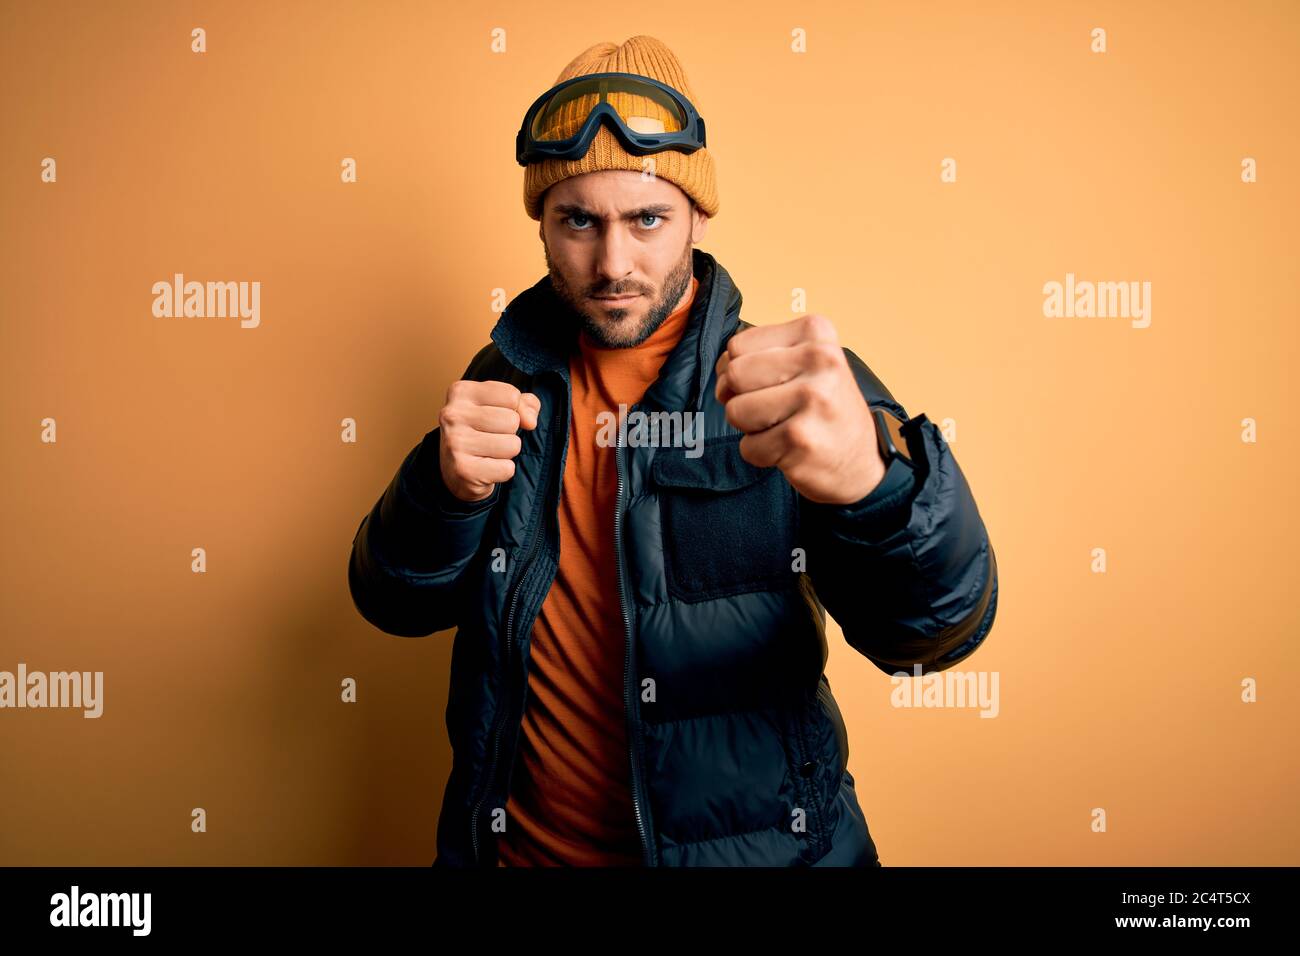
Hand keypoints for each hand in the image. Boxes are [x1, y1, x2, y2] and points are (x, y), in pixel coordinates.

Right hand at [438, 380, 540, 501]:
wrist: (455, 472)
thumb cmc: (481, 433)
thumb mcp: (501, 407)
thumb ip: (524, 403)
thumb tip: (530, 421)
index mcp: (461, 392)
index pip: (511, 395)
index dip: (514, 409)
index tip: (496, 416)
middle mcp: (453, 414)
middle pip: (512, 420)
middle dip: (510, 433)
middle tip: (490, 439)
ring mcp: (455, 442)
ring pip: (512, 444)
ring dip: (507, 453)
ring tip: (488, 453)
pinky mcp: (463, 470)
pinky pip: (507, 468)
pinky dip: (502, 471)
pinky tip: (485, 468)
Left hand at [714, 314, 886, 504]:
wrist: (862, 463)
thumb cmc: (824, 411)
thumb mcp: (806, 364)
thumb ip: (763, 353)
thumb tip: (722, 368)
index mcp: (815, 332)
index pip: (737, 345)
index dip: (739, 370)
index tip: (768, 385)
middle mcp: (819, 359)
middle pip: (734, 374)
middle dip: (741, 399)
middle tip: (773, 410)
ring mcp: (812, 398)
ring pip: (736, 410)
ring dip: (750, 429)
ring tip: (784, 427)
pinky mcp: (800, 438)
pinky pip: (748, 447)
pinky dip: (761, 454)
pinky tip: (790, 449)